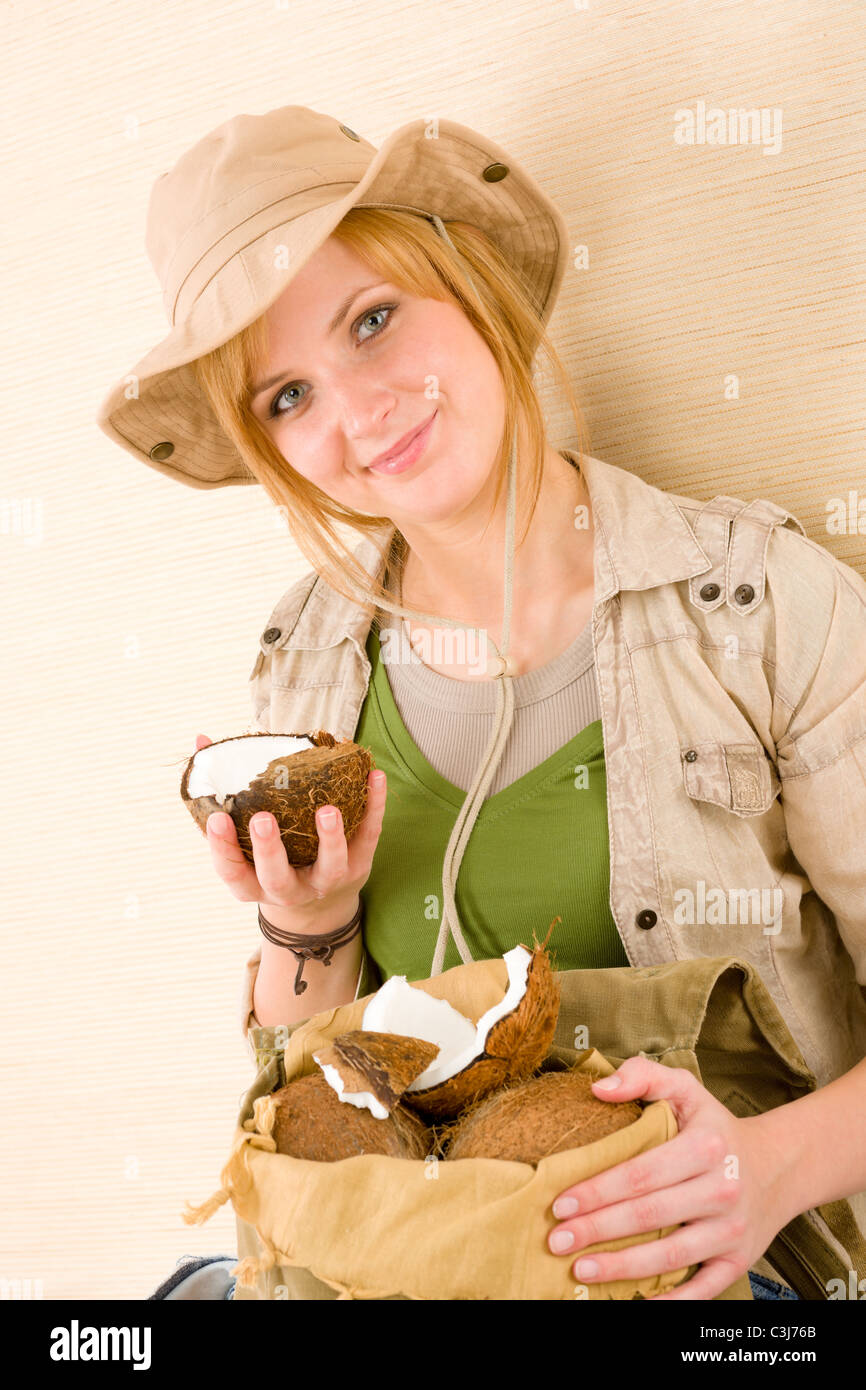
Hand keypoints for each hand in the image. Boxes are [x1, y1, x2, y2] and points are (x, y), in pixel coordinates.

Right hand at [195, 732, 386, 934]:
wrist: (320, 902)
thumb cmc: (272, 856)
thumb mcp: (244, 839)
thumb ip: (220, 796)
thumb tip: (201, 741)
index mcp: (253, 883)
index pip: (232, 871)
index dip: (222, 848)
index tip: (217, 818)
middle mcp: (287, 889)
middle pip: (276, 877)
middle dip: (269, 850)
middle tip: (263, 819)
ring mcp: (325, 880)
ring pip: (329, 866)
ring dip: (330, 839)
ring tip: (327, 810)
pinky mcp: (358, 865)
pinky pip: (368, 836)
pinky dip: (374, 806)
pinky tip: (374, 776)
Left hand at [547, 1056, 794, 1299]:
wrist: (776, 1166)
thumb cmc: (715, 1128)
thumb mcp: (686, 1088)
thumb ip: (642, 1075)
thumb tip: (599, 1089)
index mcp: (706, 1147)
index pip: (641, 1173)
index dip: (598, 1190)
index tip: (560, 1202)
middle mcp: (723, 1190)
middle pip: (649, 1215)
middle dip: (597, 1230)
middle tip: (557, 1240)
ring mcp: (731, 1230)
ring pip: (671, 1255)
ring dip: (622, 1267)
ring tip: (580, 1269)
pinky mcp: (738, 1261)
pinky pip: (703, 1289)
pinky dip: (672, 1300)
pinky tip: (638, 1300)